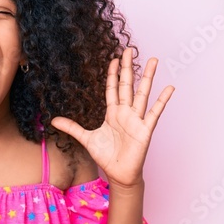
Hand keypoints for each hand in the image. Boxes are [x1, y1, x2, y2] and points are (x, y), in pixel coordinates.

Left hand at [51, 48, 173, 189]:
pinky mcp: (145, 129)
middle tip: (129, 49)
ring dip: (147, 77)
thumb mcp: (86, 139)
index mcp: (112, 113)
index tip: (113, 58)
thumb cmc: (106, 157)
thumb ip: (72, 128)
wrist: (119, 174)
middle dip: (127, 67)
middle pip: (127, 85)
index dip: (112, 74)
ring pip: (142, 93)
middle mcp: (125, 113)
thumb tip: (53, 120)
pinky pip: (155, 112)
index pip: (112, 88)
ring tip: (153, 60)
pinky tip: (169, 87)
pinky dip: (162, 100)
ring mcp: (136, 119)